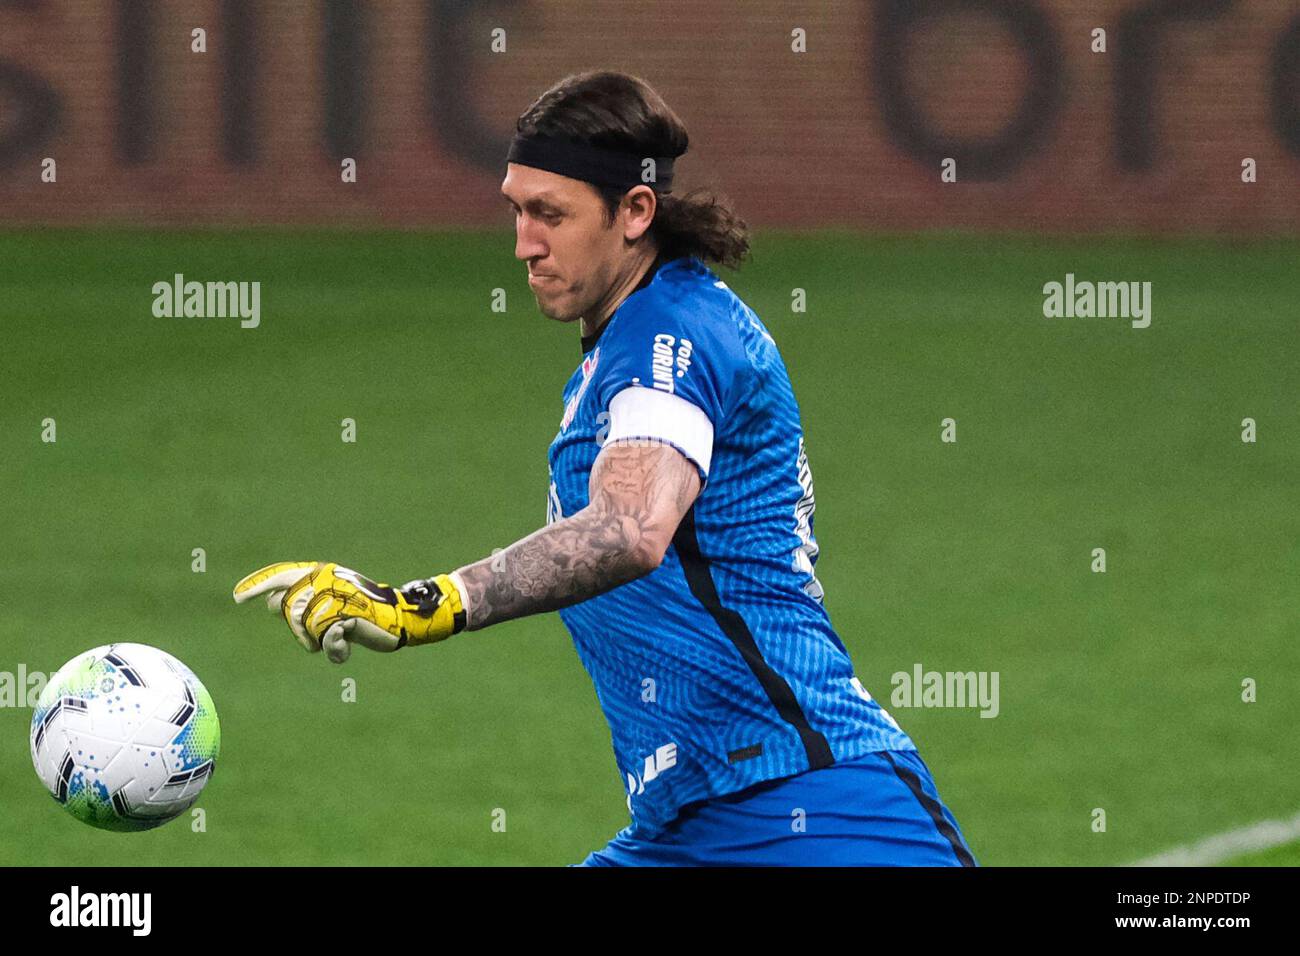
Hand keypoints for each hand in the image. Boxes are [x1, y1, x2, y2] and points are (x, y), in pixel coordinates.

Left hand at [232, 562, 465, 662]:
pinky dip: (336, 650)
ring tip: (340, 637)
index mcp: (319, 572)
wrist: (399, 618)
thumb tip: (268, 605)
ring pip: (305, 628)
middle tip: (324, 635)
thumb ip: (303, 600)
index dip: (257, 585)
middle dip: (300, 630)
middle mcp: (324, 579)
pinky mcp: (346, 614)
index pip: (281, 575)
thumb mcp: (331, 602)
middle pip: (288, 610)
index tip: (236, 598)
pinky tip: (349, 644)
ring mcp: (335, 596)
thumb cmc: (364, 613)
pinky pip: (325, 640)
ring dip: (320, 641)